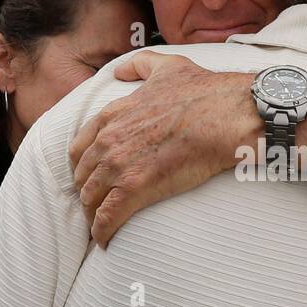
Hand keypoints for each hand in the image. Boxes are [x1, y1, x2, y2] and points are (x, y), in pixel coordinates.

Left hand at [69, 52, 261, 246]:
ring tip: (100, 226)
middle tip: (97, 205)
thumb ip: (140, 65)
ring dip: (93, 214)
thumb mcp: (166, 67)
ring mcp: (119, 165)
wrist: (226, 115)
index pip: (81, 146)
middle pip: (83, 175)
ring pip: (92, 198)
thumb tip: (120, 70)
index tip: (91, 176)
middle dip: (87, 192)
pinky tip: (104, 240)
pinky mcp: (135, 189)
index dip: (84, 165)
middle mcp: (109, 140)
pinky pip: (107, 217)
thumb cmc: (203, 92)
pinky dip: (102, 231)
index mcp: (113, 115)